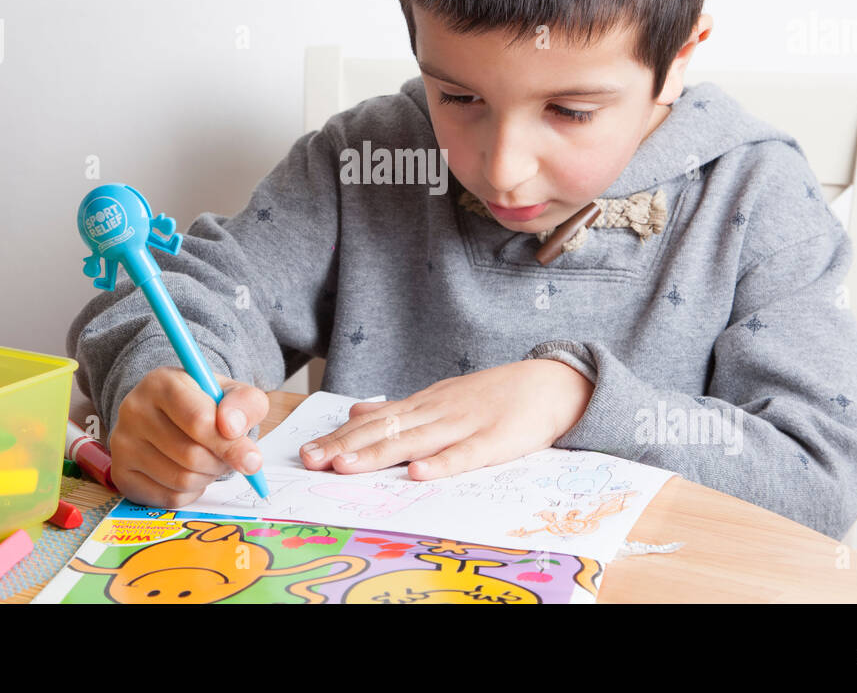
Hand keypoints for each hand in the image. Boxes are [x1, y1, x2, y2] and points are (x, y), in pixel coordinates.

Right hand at [109, 366, 268, 507]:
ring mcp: (122, 444)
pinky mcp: (121, 473)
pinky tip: (189, 472)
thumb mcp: (231, 392)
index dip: (230, 444)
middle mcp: (134, 410)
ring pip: (181, 480)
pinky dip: (190, 492)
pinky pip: (168, 498)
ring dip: (207, 477)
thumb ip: (245, 404)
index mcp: (162, 382)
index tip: (252, 458)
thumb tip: (234, 428)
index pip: (199, 421)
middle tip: (228, 455)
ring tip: (209, 460)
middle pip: (191, 455)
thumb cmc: (204, 401)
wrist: (168, 411)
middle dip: (220, 461)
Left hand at [297, 359, 593, 479]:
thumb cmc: (494, 397)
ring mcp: (464, 425)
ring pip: (414, 441)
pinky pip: (465, 454)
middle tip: (310, 461)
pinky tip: (418, 473)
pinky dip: (442, 464)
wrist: (550, 383)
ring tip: (345, 466)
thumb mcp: (441, 397)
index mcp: (423, 405)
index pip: (373, 422)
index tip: (306, 452)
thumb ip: (400, 409)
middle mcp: (436, 412)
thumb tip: (354, 412)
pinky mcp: (495, 440)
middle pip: (384, 431)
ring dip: (378, 454)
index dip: (339, 438)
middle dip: (346, 447)